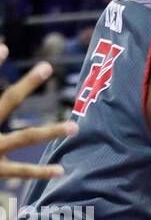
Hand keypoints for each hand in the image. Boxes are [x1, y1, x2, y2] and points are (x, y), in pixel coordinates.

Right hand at [0, 48, 77, 177]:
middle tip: (47, 67)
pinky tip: (60, 170)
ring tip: (75, 127)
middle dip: (27, 85)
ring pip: (25, 137)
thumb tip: (3, 54)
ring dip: (51, 131)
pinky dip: (41, 171)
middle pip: (8, 101)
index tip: (4, 48)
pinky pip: (21, 171)